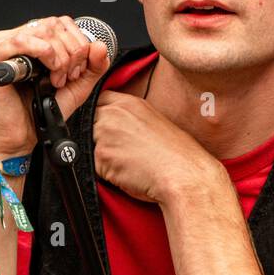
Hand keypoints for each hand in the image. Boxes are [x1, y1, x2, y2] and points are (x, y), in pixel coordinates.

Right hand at [0, 16, 110, 158]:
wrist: (21, 135)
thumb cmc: (40, 111)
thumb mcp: (77, 87)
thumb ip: (93, 67)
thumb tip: (99, 45)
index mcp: (34, 42)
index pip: (62, 23)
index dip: (79, 43)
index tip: (80, 69)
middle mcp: (18, 40)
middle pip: (55, 25)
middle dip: (73, 52)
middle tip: (69, 77)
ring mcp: (3, 46)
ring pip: (43, 30)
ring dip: (60, 57)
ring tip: (57, 80)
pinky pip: (21, 40)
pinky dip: (44, 54)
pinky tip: (48, 73)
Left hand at [92, 91, 222, 203]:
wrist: (185, 173)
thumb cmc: (178, 154)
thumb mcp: (154, 122)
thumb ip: (130, 118)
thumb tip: (116, 128)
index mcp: (129, 103)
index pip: (98, 101)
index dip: (100, 116)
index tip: (110, 130)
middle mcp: (113, 113)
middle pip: (88, 123)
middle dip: (97, 137)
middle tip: (123, 151)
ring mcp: (104, 133)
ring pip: (88, 145)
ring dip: (101, 156)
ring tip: (129, 163)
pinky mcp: (102, 155)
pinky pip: (93, 166)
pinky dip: (106, 172)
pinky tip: (127, 173)